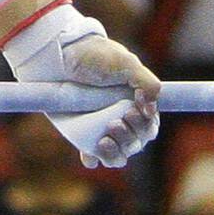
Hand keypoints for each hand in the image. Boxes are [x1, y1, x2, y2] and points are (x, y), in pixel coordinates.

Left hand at [57, 36, 160, 168]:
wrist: (61, 55)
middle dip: (129, 139)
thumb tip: (152, 108)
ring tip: (104, 141)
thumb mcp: (125, 62)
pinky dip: (93, 159)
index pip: (150, 127)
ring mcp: (102, 129)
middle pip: (136, 144)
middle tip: (114, 124)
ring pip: (118, 155)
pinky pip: (92, 156)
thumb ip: (146, 82)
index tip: (132, 113)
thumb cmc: (95, 55)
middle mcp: (122, 119)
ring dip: (115, 154)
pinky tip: (88, 156)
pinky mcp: (83, 135)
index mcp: (137, 104)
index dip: (145, 127)